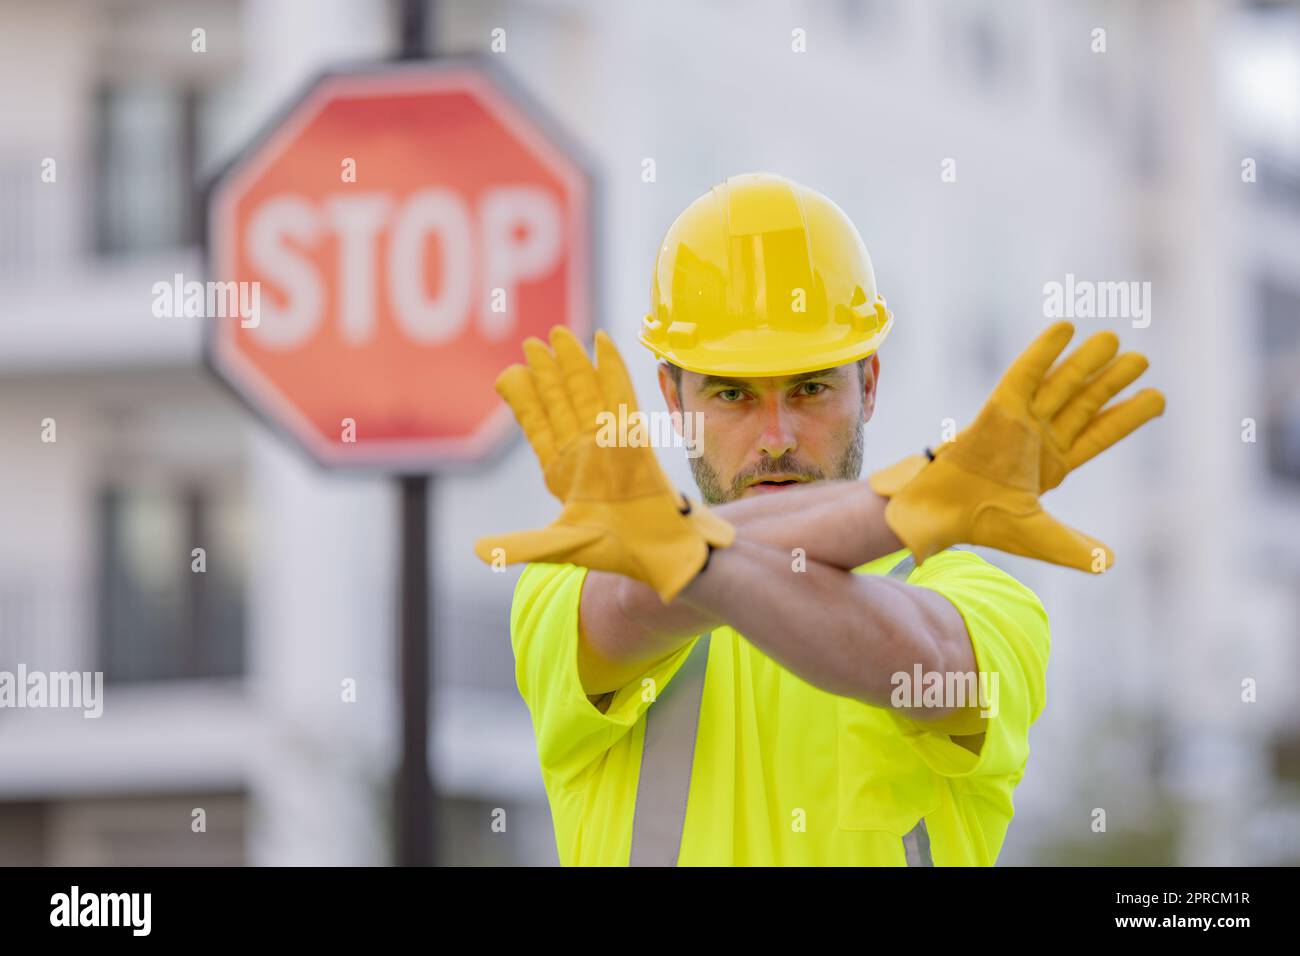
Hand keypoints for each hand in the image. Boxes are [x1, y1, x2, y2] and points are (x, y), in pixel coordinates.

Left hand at [476, 327, 734, 601]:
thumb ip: (520, 544)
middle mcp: (583, 450)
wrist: (654, 553)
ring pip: (587, 391)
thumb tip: (479, 551)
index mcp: (563, 471)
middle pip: (560, 401)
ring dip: (573, 362)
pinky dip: (612, 366)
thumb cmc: (612, 550)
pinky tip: (602, 341)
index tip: (509, 374)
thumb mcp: (557, 545)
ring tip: (559, 333)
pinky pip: (620, 393)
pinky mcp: (633, 435)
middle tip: (532, 342)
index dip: (525, 399)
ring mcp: (608, 439)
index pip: (538, 425)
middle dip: (546, 372)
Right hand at [869, 321, 1164, 571]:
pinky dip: (1044, 352)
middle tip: (1141, 359)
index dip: (1127, 416)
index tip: (1157, 398)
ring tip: (1114, 338)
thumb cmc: (981, 523)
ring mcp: (1019, 420)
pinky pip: (1025, 374)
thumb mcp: (1039, 537)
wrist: (941, 513)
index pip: (1098, 434)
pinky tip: (1065, 329)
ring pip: (1060, 384)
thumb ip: (1074, 547)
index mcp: (1051, 464)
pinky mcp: (999, 406)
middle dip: (1112, 381)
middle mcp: (1038, 437)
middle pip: (1084, 402)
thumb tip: (1110, 562)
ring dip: (1086, 361)